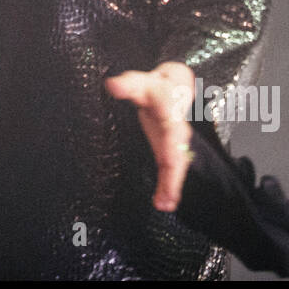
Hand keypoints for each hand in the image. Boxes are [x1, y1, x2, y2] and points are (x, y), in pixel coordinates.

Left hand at [105, 62, 195, 211]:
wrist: (172, 89)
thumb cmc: (153, 87)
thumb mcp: (139, 83)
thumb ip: (127, 85)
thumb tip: (111, 84)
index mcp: (171, 117)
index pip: (172, 135)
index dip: (172, 150)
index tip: (169, 164)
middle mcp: (177, 134)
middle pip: (177, 158)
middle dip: (173, 179)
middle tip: (167, 200)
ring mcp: (174, 145)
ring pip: (175, 169)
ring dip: (170, 188)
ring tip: (164, 205)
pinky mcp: (168, 152)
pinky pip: (170, 171)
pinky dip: (168, 187)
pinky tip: (163, 203)